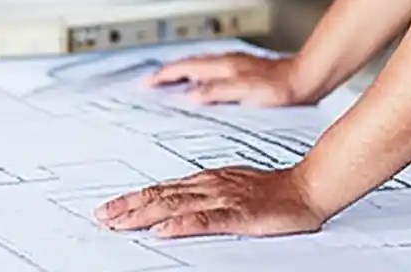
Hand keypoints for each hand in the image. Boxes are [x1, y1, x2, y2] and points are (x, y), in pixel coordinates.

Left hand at [94, 166, 328, 237]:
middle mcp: (209, 186)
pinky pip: (206, 220)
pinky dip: (182, 224)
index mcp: (207, 181)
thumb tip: (177, 207)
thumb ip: (206, 196)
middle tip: (101, 217)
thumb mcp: (234, 188)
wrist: (309, 186)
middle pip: (160, 196)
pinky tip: (164, 230)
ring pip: (175, 206)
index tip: (109, 209)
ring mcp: (223, 199)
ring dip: (144, 215)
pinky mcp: (239, 214)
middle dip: (128, 207)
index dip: (133, 200)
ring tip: (120, 223)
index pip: (162, 190)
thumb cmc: (275, 191)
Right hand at [144, 53, 309, 105]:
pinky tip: (205, 83)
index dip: (164, 76)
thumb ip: (217, 92)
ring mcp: (236, 64)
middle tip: (151, 82)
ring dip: (183, 72)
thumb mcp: (246, 93)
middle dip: (167, 72)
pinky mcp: (245, 71)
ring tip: (170, 81)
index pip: (184, 68)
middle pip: (189, 63)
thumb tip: (190, 95)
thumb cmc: (282, 88)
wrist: (307, 79)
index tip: (147, 84)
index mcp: (223, 66)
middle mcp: (227, 62)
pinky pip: (213, 69)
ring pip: (200, 65)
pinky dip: (199, 74)